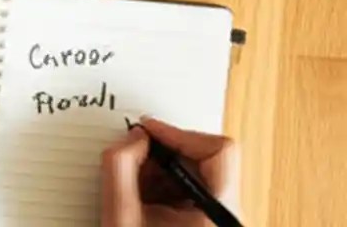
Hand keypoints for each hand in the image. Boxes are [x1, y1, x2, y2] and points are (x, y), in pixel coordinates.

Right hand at [101, 117, 240, 226]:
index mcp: (217, 215)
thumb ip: (119, 166)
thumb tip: (134, 137)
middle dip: (166, 155)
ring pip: (200, 173)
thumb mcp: (119, 215)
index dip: (180, 133)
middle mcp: (228, 217)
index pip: (219, 151)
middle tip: (136, 159)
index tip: (148, 131)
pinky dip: (166, 186)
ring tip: (138, 190)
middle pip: (208, 159)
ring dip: (163, 171)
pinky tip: (147, 202)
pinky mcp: (211, 223)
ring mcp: (221, 220)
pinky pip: (194, 189)